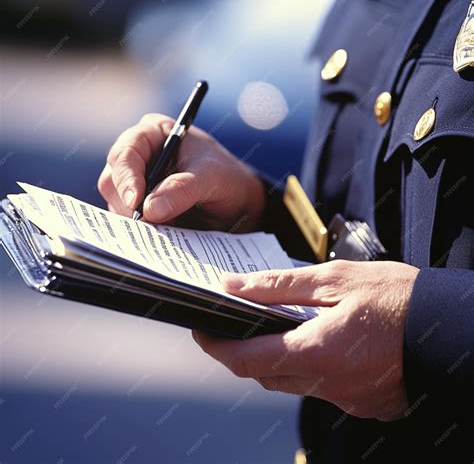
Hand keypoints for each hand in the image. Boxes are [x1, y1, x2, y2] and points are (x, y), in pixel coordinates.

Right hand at [98, 113, 264, 230]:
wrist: (238, 205)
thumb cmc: (227, 179)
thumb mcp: (212, 178)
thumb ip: (183, 189)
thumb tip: (149, 209)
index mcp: (152, 134)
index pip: (126, 152)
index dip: (126, 177)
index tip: (136, 202)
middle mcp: (138, 157)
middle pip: (113, 180)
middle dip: (128, 204)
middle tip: (150, 224)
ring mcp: (136, 185)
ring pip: (117, 205)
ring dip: (135, 222)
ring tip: (164, 230)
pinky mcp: (140, 210)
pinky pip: (129, 223)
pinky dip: (141, 232)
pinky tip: (160, 238)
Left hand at [193, 260, 419, 420]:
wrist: (450, 324)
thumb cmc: (398, 296)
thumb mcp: (335, 278)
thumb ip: (279, 285)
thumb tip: (235, 286)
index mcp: (317, 352)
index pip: (246, 360)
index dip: (217, 346)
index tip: (203, 330)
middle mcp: (328, 384)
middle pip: (265, 375)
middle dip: (242, 352)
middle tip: (234, 325)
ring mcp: (347, 397)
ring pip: (291, 382)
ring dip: (275, 358)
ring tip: (273, 328)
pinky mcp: (363, 400)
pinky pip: (319, 387)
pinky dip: (306, 366)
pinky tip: (314, 342)